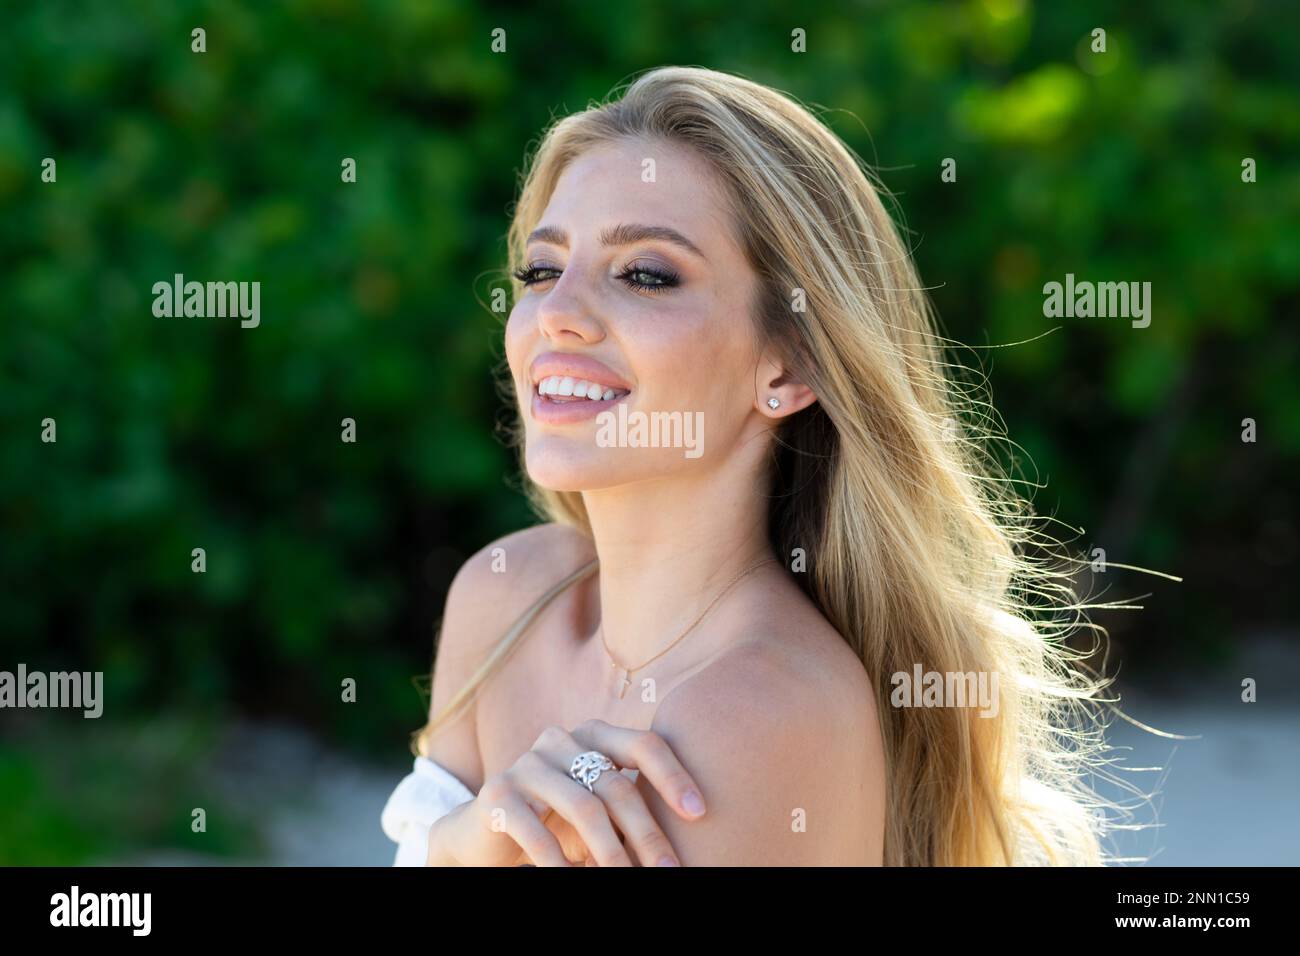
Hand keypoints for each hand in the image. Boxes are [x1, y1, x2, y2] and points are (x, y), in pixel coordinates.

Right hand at [427, 719, 706, 865]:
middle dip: (647, 833)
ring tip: (627, 881)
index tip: (699, 813)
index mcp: (592, 735)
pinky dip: (561, 864)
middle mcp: (560, 740)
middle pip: (616, 785)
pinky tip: (577, 881)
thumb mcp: (596, 808)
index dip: (673, 776)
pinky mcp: (498, 793)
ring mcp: (526, 763)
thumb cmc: (556, 821)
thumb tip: (686, 836)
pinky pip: (538, 831)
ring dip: (611, 853)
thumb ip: (628, 808)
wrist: (483, 830)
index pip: (642, 745)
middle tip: (668, 870)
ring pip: (583, 808)